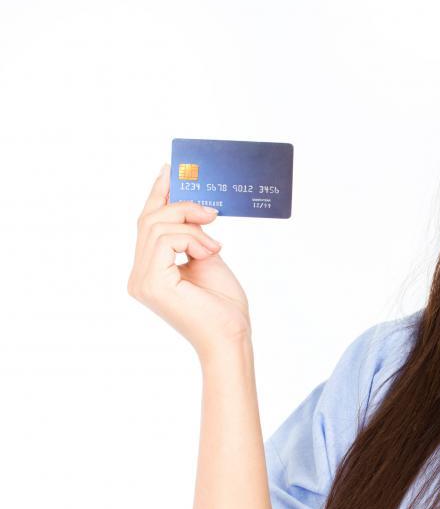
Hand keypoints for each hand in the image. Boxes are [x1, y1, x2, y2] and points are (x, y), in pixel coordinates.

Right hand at [127, 164, 252, 359]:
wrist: (232, 339)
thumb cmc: (224, 308)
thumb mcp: (207, 259)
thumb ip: (193, 235)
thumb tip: (190, 206)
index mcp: (150, 272)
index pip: (147, 225)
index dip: (157, 194)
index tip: (169, 169)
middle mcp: (138, 276)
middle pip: (149, 220)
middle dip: (182, 208)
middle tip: (212, 212)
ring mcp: (141, 281)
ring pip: (157, 226)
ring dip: (192, 227)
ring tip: (215, 245)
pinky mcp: (151, 283)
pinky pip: (165, 239)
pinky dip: (191, 239)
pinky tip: (210, 252)